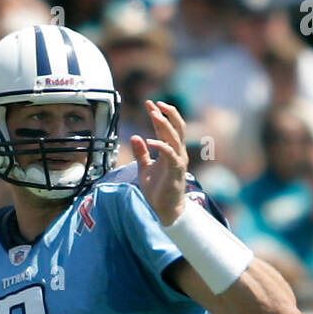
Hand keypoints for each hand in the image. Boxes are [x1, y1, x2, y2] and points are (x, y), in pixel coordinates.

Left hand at [130, 100, 188, 226]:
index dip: (157, 115)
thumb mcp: (145, 169)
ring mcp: (178, 161)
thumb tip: (134, 137)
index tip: (148, 103)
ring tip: (154, 113)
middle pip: (177, 127)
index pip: (165, 128)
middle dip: (167, 113)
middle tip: (155, 103)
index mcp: (170, 151)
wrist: (165, 210)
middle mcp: (177, 153)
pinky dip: (160, 146)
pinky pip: (170, 154)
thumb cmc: (158, 191)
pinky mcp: (176, 170)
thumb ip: (141, 153)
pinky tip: (149, 141)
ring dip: (165, 123)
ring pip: (175, 136)